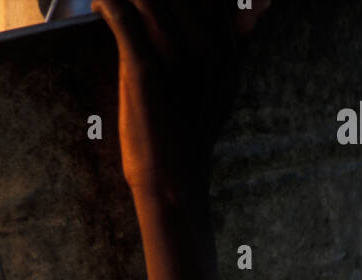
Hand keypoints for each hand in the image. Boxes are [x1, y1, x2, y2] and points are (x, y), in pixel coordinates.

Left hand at [90, 0, 271, 200]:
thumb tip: (263, 3)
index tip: (161, 4)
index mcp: (223, 44)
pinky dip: (106, 5)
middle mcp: (203, 43)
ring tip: (111, 1)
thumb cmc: (194, 133)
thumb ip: (238, 36)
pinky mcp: (142, 69)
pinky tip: (99, 10)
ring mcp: (173, 55)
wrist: (174, 179)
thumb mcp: (226, 81)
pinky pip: (121, 14)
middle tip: (133, 2)